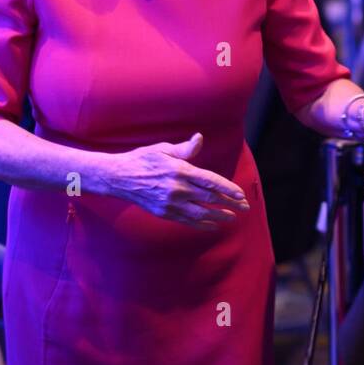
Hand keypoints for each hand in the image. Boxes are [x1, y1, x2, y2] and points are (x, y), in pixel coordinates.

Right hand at [110, 132, 248, 229]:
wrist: (118, 178)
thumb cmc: (143, 160)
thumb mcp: (163, 149)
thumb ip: (185, 149)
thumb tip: (200, 139)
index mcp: (180, 171)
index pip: (211, 182)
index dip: (228, 189)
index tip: (241, 195)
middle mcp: (178, 189)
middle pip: (210, 199)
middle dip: (230, 204)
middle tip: (244, 207)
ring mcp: (171, 203)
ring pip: (201, 213)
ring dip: (219, 216)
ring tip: (232, 217)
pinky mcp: (164, 213)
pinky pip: (187, 221)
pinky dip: (202, 224)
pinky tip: (213, 225)